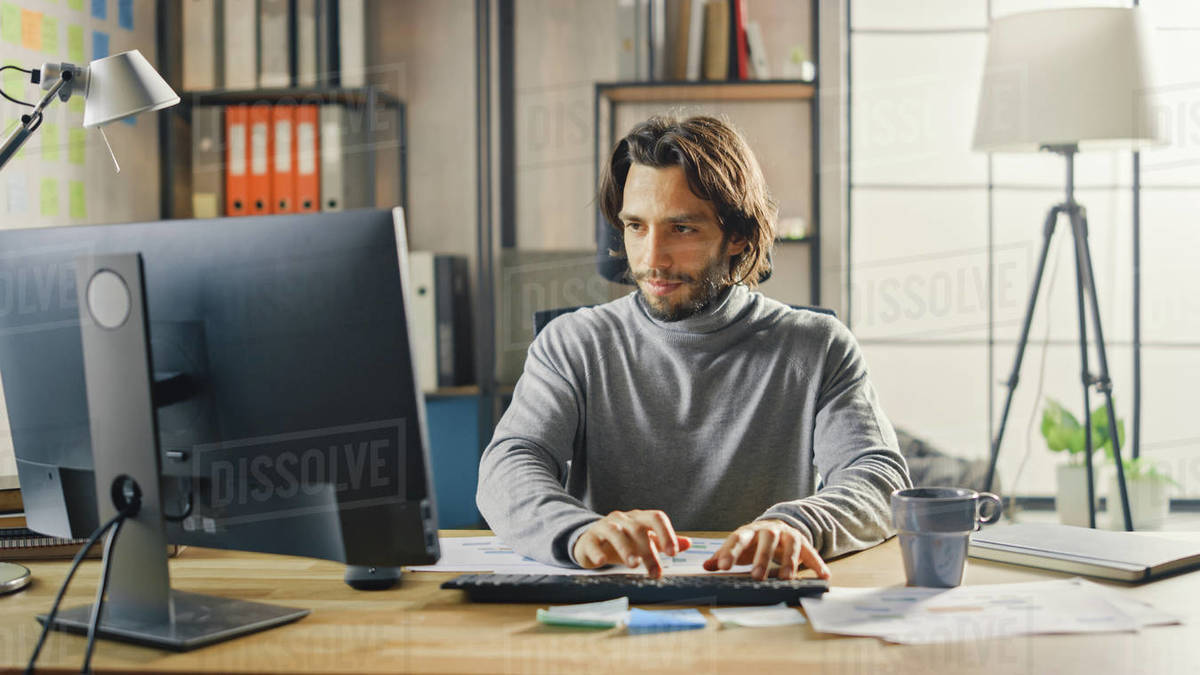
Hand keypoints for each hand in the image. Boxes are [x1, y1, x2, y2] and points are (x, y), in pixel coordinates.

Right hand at [573, 510, 691, 577]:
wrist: (591, 541)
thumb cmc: (623, 542)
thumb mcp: (644, 540)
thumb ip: (664, 542)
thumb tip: (688, 543)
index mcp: (639, 518)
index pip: (656, 518)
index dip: (666, 533)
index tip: (673, 553)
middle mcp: (622, 519)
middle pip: (637, 530)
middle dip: (648, 551)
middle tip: (655, 573)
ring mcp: (604, 527)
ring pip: (615, 533)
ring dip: (625, 548)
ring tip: (633, 564)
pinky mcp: (588, 539)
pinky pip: (592, 543)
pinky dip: (597, 552)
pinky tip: (602, 562)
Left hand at [702, 519, 830, 580]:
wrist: (778, 526)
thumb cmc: (754, 542)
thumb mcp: (739, 548)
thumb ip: (722, 556)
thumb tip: (705, 567)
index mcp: (749, 532)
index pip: (737, 539)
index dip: (730, 552)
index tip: (723, 567)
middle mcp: (769, 530)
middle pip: (766, 540)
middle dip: (762, 558)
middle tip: (756, 576)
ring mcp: (787, 535)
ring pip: (789, 545)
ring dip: (789, 561)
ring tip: (786, 578)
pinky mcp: (802, 542)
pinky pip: (811, 552)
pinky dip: (817, 563)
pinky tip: (824, 575)